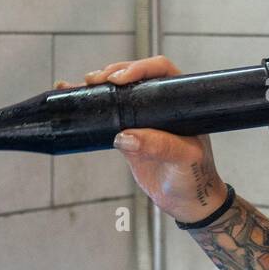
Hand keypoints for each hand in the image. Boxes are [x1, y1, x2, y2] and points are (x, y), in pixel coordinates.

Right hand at [81, 56, 227, 224]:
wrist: (186, 201)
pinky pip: (107, 117)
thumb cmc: (195, 176)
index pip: (161, 71)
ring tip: (79, 85)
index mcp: (180, 101)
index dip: (139, 68)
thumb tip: (124, 137)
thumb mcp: (184, 158)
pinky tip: (73, 96)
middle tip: (96, 80)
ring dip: (97, 86)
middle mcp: (160, 104)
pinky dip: (91, 107)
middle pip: (134, 76)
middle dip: (113, 73)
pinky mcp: (127, 135)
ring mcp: (141, 118)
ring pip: (117, 93)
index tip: (120, 79)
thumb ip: (159, 146)